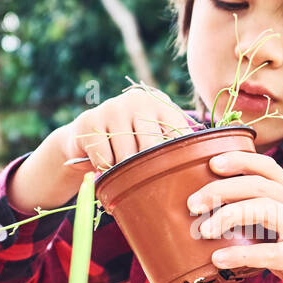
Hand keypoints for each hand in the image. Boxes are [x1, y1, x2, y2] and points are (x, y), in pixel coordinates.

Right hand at [58, 85, 197, 173]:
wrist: (86, 137)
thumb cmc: (128, 144)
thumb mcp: (153, 139)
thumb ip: (172, 148)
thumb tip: (196, 170)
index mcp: (161, 104)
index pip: (178, 134)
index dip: (177, 159)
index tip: (176, 176)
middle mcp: (139, 100)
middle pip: (152, 147)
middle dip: (148, 170)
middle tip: (145, 182)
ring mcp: (113, 108)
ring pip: (127, 155)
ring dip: (124, 171)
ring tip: (122, 171)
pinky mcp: (90, 120)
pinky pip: (104, 157)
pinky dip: (104, 167)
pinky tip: (102, 162)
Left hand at [187, 151, 282, 282]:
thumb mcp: (279, 226)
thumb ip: (255, 212)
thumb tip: (207, 207)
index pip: (266, 166)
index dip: (239, 159)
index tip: (211, 163)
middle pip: (258, 186)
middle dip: (221, 190)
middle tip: (192, 204)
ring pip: (264, 210)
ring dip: (228, 216)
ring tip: (203, 230)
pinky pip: (267, 253)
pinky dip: (239, 254)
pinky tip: (217, 259)